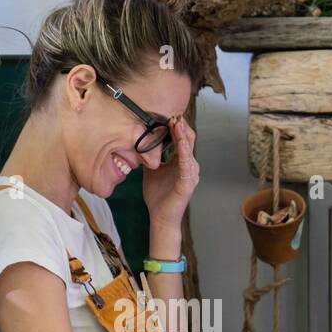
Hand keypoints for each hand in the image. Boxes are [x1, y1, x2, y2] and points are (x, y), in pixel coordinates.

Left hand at [141, 115, 199, 229]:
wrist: (160, 217)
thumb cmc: (158, 196)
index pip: (182, 139)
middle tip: (174, 113)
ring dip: (183, 135)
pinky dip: (183, 151)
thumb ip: (150, 157)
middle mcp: (189, 166)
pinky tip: (180, 141)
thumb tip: (140, 143)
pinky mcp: (188, 183)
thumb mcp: (151, 170)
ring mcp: (191, 174)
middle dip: (181, 126)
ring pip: (188, 149)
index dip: (177, 127)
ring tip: (177, 122)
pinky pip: (187, 164)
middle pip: (188, 140)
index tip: (169, 114)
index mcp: (181, 162)